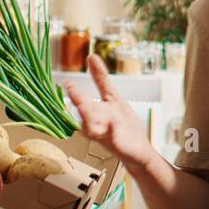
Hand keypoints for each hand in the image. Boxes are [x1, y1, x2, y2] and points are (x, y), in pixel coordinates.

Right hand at [63, 54, 154, 169]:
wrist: (137, 151)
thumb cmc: (123, 124)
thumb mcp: (114, 98)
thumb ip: (101, 79)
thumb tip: (91, 57)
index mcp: (100, 107)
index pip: (94, 91)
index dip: (88, 81)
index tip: (79, 71)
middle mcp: (99, 119)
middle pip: (87, 110)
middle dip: (80, 101)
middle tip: (71, 88)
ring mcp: (106, 132)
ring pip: (93, 125)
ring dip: (91, 117)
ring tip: (85, 107)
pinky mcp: (116, 143)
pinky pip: (113, 136)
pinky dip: (113, 131)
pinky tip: (113, 125)